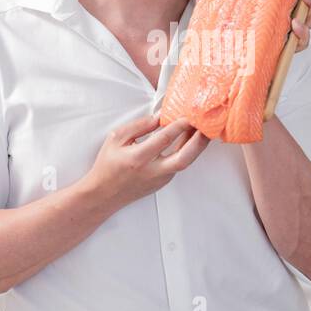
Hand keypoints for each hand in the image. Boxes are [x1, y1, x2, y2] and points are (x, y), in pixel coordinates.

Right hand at [82, 115, 209, 209]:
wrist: (104, 193)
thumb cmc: (108, 164)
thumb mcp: (116, 138)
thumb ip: (139, 126)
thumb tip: (160, 116)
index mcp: (137, 158)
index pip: (163, 140)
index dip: (178, 126)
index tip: (188, 116)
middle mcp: (152, 171)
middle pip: (183, 158)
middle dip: (198, 142)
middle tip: (206, 127)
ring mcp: (159, 179)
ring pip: (184, 163)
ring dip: (195, 146)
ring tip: (202, 130)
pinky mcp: (163, 182)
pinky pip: (178, 165)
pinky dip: (186, 152)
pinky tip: (189, 140)